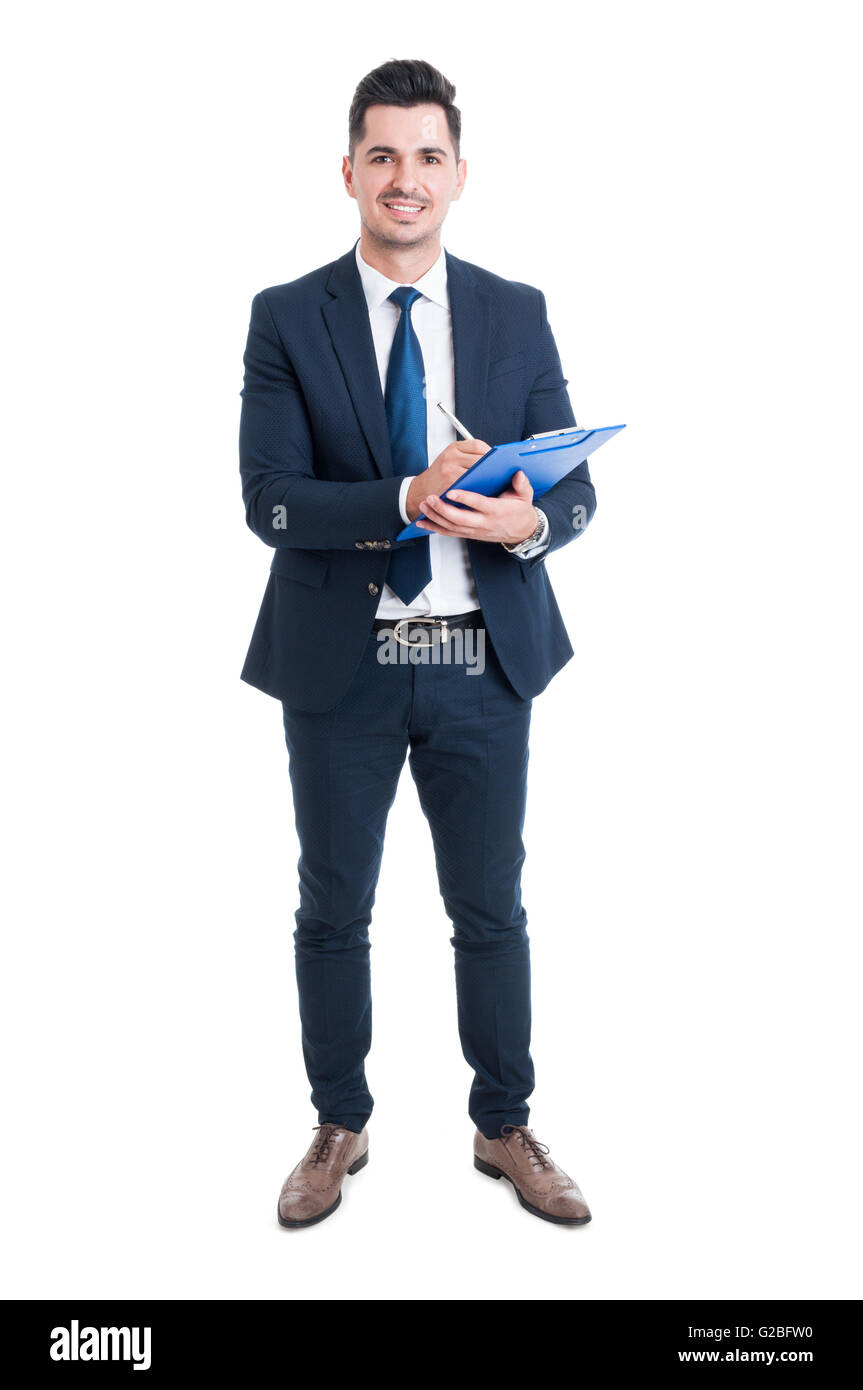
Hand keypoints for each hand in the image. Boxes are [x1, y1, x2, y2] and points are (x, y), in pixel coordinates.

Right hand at [405, 440, 489, 521]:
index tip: (495, 459)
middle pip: (480, 458)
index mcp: (452, 448)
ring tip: (495, 481)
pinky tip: (485, 490)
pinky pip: (472, 484)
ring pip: (478, 472)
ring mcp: (450, 470)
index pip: (477, 445)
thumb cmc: (439, 476)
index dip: (489, 452)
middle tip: (500, 472)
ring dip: (488, 477)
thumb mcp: (449, 459)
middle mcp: (451, 457)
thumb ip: (468, 456)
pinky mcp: (451, 484)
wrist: (420, 491)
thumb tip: (494, 460)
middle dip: (491, 466)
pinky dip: (480, 487)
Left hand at [414, 468, 537, 544]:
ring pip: (452, 527)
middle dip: (443, 509)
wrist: (521, 531)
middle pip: (460, 519)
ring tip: (424, 505)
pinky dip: (435, 528)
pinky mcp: (470, 534)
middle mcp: (484, 523)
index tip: (452, 492)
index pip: (478, 504)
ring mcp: (475, 530)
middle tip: (430, 498)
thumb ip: (522, 484)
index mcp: (496, 511)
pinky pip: (450, 533)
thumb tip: (518, 474)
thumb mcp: (525, 496)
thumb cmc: (520, 511)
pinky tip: (423, 522)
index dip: (465, 498)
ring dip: (436, 517)